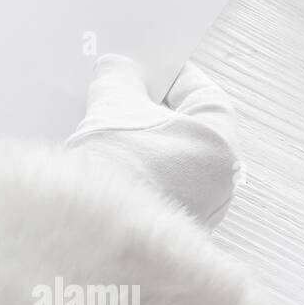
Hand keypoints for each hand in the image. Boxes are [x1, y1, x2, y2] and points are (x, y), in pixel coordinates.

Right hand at [65, 54, 240, 228]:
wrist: (84, 234)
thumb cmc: (112, 174)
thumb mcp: (112, 106)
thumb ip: (119, 78)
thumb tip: (118, 70)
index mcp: (219, 147)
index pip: (205, 96)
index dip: (173, 76)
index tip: (150, 67)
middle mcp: (219, 186)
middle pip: (189, 131)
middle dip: (154, 112)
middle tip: (123, 96)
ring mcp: (195, 215)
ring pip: (172, 164)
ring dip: (144, 146)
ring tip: (108, 133)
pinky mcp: (167, 237)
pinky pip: (157, 192)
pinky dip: (138, 175)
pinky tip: (107, 168)